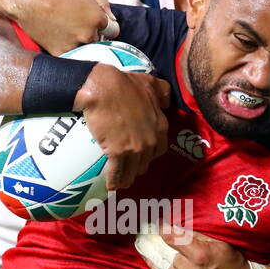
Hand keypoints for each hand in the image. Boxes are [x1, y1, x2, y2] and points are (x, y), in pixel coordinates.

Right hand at [23, 0, 117, 54]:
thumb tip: (112, 18)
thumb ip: (103, 4)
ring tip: (67, 31)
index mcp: (97, 19)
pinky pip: (72, 56)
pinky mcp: (61, 54)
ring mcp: (75, 46)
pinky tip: (60, 38)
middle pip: (100, 41)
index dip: (106, 26)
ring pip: (86, 50)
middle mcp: (89, 35)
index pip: (114, 31)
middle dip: (93, 35)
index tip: (98, 24)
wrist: (30, 2)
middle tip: (78, 26)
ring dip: (81, 44)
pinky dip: (68, 50)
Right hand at [76, 66, 168, 189]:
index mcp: (160, 125)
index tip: (142, 155)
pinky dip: (114, 181)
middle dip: (139, 166)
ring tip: (121, 182)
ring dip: (128, 178)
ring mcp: (135, 148)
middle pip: (146, 162)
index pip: (159, 148)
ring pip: (133, 171)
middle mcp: (151, 140)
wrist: (103, 88)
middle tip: (129, 167)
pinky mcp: (118, 152)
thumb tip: (167, 102)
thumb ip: (162, 92)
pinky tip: (111, 186)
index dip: (150, 154)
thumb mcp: (150, 82)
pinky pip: (117, 173)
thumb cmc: (124, 83)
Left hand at [138, 226, 251, 268]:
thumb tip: (176, 228)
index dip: (163, 230)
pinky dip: (156, 267)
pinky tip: (148, 258)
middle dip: (158, 241)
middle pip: (167, 252)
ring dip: (155, 254)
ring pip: (164, 264)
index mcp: (200, 255)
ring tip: (144, 242)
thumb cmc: (233, 263)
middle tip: (145, 231)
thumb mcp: (219, 244)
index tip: (156, 223)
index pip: (174, 239)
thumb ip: (196, 236)